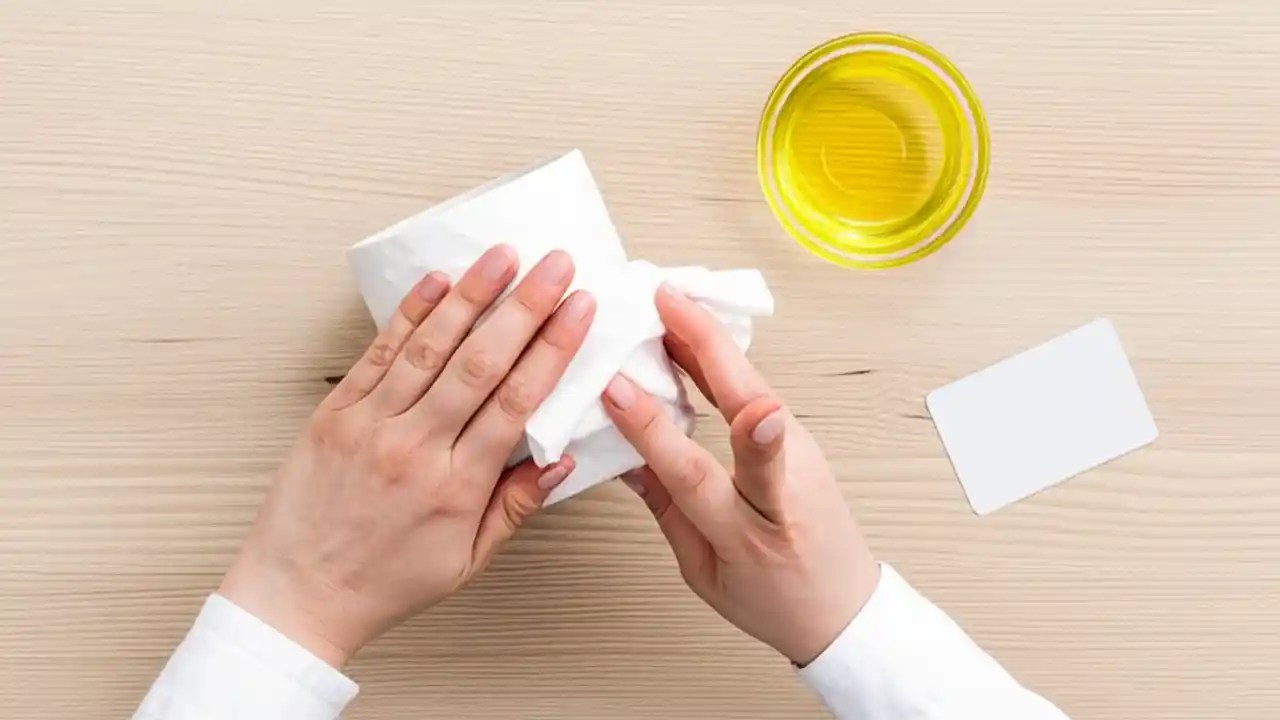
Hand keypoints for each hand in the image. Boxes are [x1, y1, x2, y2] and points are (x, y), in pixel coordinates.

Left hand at [219, 246, 594, 666]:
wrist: (296, 594)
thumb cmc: (383, 581)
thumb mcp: (466, 560)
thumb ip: (516, 506)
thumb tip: (561, 460)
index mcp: (456, 486)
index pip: (517, 402)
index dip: (553, 349)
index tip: (580, 310)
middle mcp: (415, 447)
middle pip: (481, 363)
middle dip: (525, 306)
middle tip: (557, 264)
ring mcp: (371, 424)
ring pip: (431, 346)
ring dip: (472, 295)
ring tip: (504, 254)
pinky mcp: (337, 412)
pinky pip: (379, 353)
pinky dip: (410, 313)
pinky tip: (437, 280)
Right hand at [602, 285, 878, 665]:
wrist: (848, 609)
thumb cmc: (776, 601)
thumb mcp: (703, 573)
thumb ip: (666, 512)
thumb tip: (624, 459)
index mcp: (748, 534)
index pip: (692, 472)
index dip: (652, 428)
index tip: (618, 388)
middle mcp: (782, 487)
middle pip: (745, 407)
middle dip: (706, 347)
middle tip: (668, 300)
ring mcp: (803, 457)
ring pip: (754, 389)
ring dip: (712, 342)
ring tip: (672, 305)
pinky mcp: (805, 441)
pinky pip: (758, 391)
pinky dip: (725, 361)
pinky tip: (697, 339)